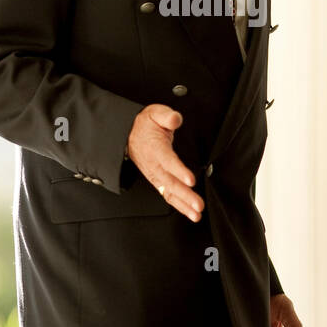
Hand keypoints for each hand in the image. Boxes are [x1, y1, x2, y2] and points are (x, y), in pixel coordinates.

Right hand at [127, 104, 202, 221]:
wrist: (127, 135)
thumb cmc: (144, 125)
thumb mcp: (154, 113)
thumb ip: (166, 116)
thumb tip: (175, 119)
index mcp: (155, 148)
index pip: (168, 161)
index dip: (179, 171)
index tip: (190, 180)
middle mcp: (154, 165)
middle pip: (170, 182)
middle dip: (184, 195)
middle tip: (198, 204)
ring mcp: (155, 175)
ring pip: (169, 192)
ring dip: (183, 204)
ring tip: (196, 213)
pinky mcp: (157, 180)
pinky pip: (168, 195)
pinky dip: (179, 206)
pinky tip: (190, 213)